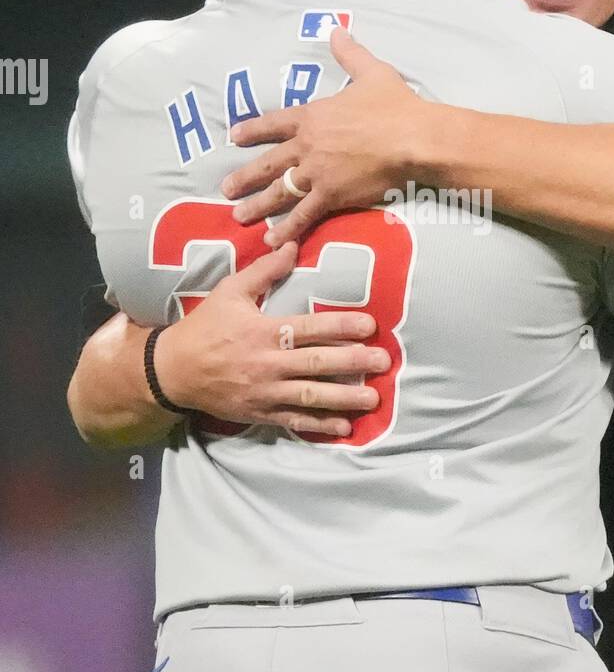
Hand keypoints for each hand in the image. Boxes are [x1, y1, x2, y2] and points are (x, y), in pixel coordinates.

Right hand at [153, 243, 389, 436]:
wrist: (172, 371)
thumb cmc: (205, 326)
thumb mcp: (230, 291)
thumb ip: (263, 271)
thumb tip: (290, 245)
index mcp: (263, 332)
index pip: (309, 329)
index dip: (341, 327)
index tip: (370, 326)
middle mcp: (267, 364)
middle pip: (317, 364)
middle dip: (353, 363)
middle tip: (383, 362)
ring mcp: (265, 392)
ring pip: (310, 396)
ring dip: (344, 398)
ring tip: (374, 399)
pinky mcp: (260, 413)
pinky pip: (294, 420)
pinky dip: (319, 424)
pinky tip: (344, 425)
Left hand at [221, 29, 430, 244]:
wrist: (411, 138)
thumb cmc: (394, 105)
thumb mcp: (371, 71)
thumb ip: (350, 53)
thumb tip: (336, 29)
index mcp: (313, 117)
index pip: (274, 123)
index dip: (252, 129)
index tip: (233, 136)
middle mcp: (307, 146)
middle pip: (269, 163)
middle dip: (245, 176)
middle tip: (226, 188)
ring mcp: (316, 173)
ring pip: (279, 192)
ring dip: (258, 205)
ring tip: (239, 216)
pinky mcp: (331, 196)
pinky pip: (304, 215)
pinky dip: (288, 229)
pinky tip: (273, 241)